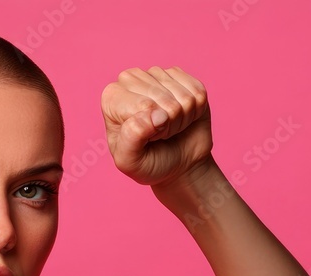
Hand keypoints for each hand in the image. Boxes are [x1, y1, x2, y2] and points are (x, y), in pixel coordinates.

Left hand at [101, 66, 212, 187]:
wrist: (176, 165)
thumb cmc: (149, 163)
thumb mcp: (130, 161)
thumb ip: (132, 138)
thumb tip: (156, 114)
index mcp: (112, 98)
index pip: (145, 105)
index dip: (153, 129)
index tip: (146, 139)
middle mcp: (131, 79)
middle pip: (166, 100)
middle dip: (169, 125)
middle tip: (160, 135)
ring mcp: (156, 74)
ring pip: (185, 97)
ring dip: (183, 119)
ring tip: (170, 127)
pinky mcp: (180, 76)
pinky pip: (198, 92)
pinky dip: (197, 110)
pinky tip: (184, 116)